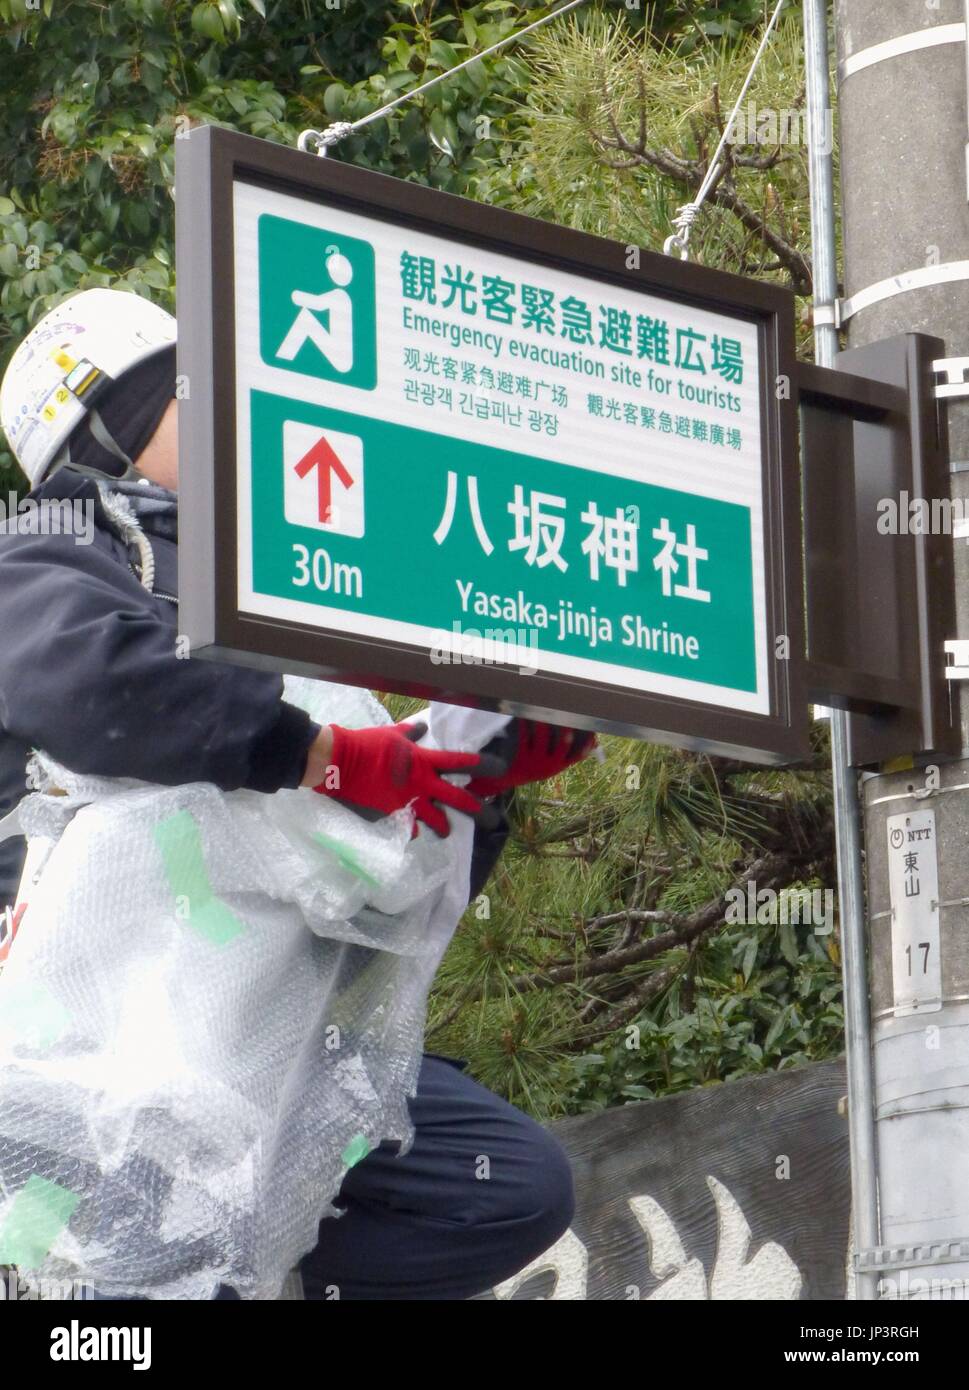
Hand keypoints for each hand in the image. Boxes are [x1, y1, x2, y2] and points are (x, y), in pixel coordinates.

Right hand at [308, 720, 499, 837]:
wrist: (340, 763)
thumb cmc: (367, 744)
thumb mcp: (393, 733)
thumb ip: (411, 733)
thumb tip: (422, 728)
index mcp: (424, 761)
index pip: (460, 762)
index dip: (482, 764)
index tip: (499, 768)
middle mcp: (422, 784)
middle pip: (458, 799)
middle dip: (479, 810)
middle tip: (493, 818)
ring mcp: (408, 801)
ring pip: (436, 820)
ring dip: (445, 827)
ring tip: (449, 831)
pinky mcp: (393, 814)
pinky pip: (409, 827)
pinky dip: (413, 829)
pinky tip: (416, 832)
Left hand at [466, 719, 596, 797]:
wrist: (513, 778)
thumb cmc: (538, 766)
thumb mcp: (556, 764)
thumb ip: (571, 754)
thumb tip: (595, 741)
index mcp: (559, 765)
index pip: (578, 755)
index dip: (586, 744)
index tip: (591, 729)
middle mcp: (549, 765)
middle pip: (562, 746)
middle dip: (566, 730)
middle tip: (568, 715)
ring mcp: (535, 761)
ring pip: (542, 739)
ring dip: (544, 724)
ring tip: (544, 710)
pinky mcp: (521, 757)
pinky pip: (524, 738)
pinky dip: (525, 726)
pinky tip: (524, 715)